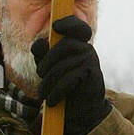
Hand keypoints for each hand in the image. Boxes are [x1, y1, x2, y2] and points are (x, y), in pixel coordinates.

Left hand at [31, 16, 110, 134]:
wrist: (82, 112)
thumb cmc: (64, 86)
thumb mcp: (49, 68)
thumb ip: (42, 54)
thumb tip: (40, 43)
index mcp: (77, 44)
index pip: (77, 27)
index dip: (69, 23)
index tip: (55, 27)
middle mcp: (87, 49)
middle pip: (65, 45)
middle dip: (47, 61)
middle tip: (41, 75)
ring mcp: (91, 62)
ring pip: (64, 64)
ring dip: (49, 81)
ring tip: (43, 94)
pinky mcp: (92, 76)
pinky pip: (70, 78)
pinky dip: (57, 91)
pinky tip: (51, 101)